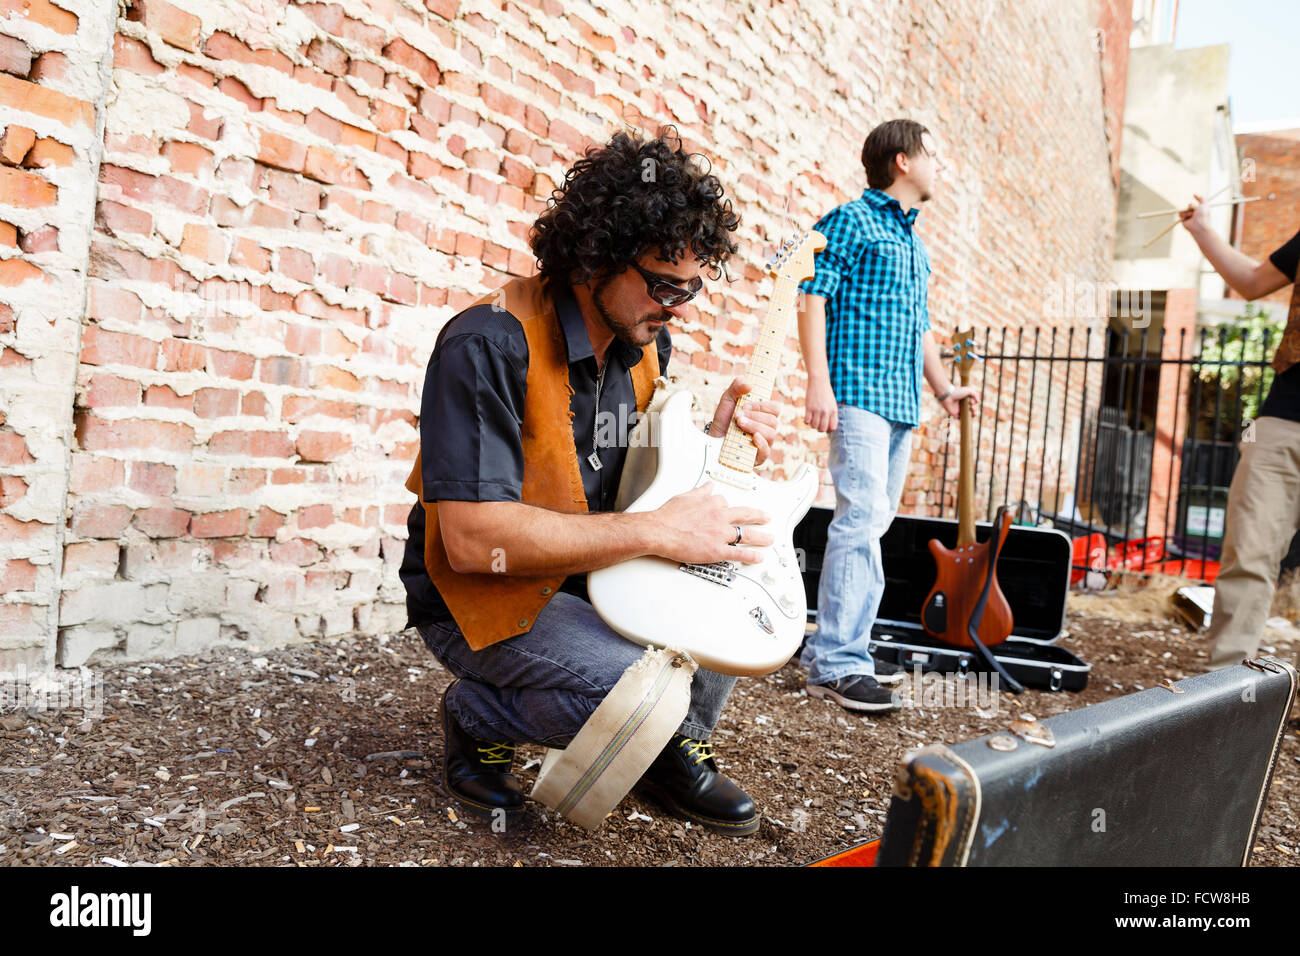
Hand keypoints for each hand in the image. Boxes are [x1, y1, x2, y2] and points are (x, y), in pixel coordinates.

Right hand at [653, 482, 771, 565]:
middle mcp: (719, 517)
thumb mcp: (685, 496)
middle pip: (745, 515)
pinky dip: (751, 555)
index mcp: (711, 504)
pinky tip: (758, 557)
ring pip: (746, 534)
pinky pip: (739, 553)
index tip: (729, 510)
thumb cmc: (668, 516)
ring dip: (761, 537)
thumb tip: (708, 485)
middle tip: (766, 518)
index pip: (725, 503)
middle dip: (758, 517)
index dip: (727, 508)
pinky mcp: (716, 550)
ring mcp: (719, 534)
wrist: (659, 530)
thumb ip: (700, 491)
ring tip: (769, 538)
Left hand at [710, 377, 779, 464]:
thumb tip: (749, 383)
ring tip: (739, 424)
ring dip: (754, 426)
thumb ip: (737, 386)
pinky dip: (761, 443)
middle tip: (738, 416)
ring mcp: (764, 443)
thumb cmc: (724, 419)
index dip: (762, 405)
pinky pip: (767, 451)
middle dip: (755, 416)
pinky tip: (753, 437)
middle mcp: (767, 429)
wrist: (712, 438)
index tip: (746, 405)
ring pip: (771, 434)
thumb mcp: (728, 399)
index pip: (776, 408)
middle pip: (773, 421)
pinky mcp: (758, 457)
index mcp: (764, 415)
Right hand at [804, 377, 837, 432]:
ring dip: (812, 425)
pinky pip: (806, 421)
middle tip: (817, 424)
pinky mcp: (809, 408)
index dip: (828, 429)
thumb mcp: (832, 404)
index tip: (825, 426)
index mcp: (833, 411)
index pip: (832, 427)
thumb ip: (831, 414)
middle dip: (819, 429)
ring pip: (814, 426)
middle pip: (822, 429)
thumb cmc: (825, 393)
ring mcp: (817, 410)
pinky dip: (806, 421)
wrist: (819, 382)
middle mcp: (826, 412)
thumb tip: (828, 428)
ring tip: (812, 420)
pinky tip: (807, 416)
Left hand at [941, 385, 979, 417]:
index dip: (974, 404)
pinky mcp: (955, 414)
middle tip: (972, 407)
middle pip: (970, 410)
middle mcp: (961, 404)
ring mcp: (958, 409)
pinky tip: (968, 417)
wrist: (948, 395)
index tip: (972, 402)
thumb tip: (978, 402)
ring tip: (974, 413)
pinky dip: (965, 419)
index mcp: (964, 399)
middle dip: (974, 410)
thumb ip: (975, 395)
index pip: (972, 403)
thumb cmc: (957, 392)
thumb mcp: (968, 390)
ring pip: (966, 415)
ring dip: (972, 415)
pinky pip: (960, 419)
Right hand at [1178, 193, 1210, 234]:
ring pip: (1185, 209)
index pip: (1198, 201)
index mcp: (1201, 209)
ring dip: (1187, 211)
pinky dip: (1183, 214)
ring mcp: (1189, 216)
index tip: (1194, 195)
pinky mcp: (1183, 219)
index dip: (1197, 198)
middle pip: (1190, 205)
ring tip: (1191, 215)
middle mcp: (1195, 212)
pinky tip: (1187, 217)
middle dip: (1192, 206)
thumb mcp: (1204, 205)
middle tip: (1195, 210)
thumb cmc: (1203, 215)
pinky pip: (1180, 213)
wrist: (1198, 225)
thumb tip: (1194, 194)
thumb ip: (1202, 198)